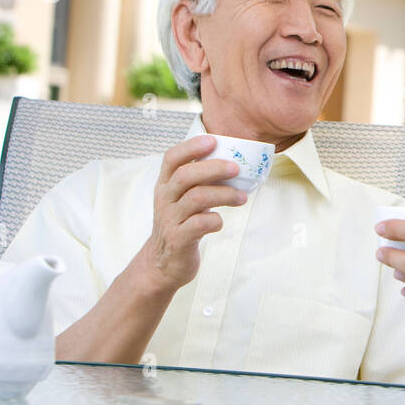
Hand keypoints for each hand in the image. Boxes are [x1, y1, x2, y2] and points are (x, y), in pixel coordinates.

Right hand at [136, 135, 246, 292]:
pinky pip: (199, 225)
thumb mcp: (182, 200)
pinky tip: (220, 222)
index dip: (191, 146)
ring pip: (196, 198)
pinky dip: (215, 220)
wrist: (162, 264)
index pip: (172, 158)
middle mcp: (164, 199)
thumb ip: (199, 182)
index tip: (213, 140)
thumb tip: (235, 163)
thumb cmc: (180, 224)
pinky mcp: (178, 240)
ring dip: (223, 194)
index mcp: (165, 185)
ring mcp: (170, 220)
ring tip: (242, 197)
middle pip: (185, 175)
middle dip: (213, 168)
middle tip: (237, 168)